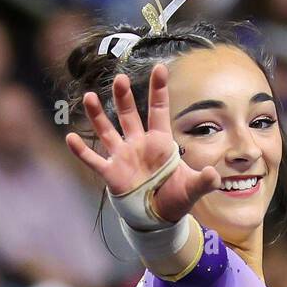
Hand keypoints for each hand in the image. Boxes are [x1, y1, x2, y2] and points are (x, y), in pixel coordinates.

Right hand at [65, 67, 219, 222]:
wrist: (159, 217)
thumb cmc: (176, 197)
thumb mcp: (192, 189)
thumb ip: (204, 181)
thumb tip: (215, 175)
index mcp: (160, 142)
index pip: (159, 111)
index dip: (158, 91)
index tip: (160, 68)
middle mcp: (139, 143)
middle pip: (129, 115)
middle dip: (124, 98)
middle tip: (120, 79)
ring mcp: (123, 156)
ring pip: (107, 131)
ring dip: (98, 115)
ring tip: (89, 97)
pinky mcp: (111, 173)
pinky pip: (94, 160)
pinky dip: (82, 151)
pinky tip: (71, 138)